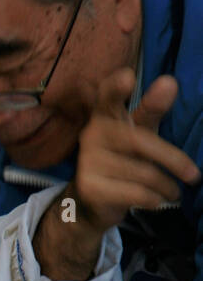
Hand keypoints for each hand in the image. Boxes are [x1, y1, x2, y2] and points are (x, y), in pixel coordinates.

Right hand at [68, 68, 199, 236]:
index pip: (108, 96)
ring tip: (174, 192)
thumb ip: (153, 109)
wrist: (91, 203)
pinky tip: (159, 201)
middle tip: (194, 175)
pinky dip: (154, 199)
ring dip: (166, 186)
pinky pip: (135, 193)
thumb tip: (170, 82)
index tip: (128, 78)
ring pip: (142, 173)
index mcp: (104, 115)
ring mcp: (88, 161)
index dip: (116, 88)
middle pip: (140, 142)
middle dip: (173, 160)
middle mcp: (92, 134)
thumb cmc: (122, 159)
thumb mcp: (140, 132)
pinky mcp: (89, 187)